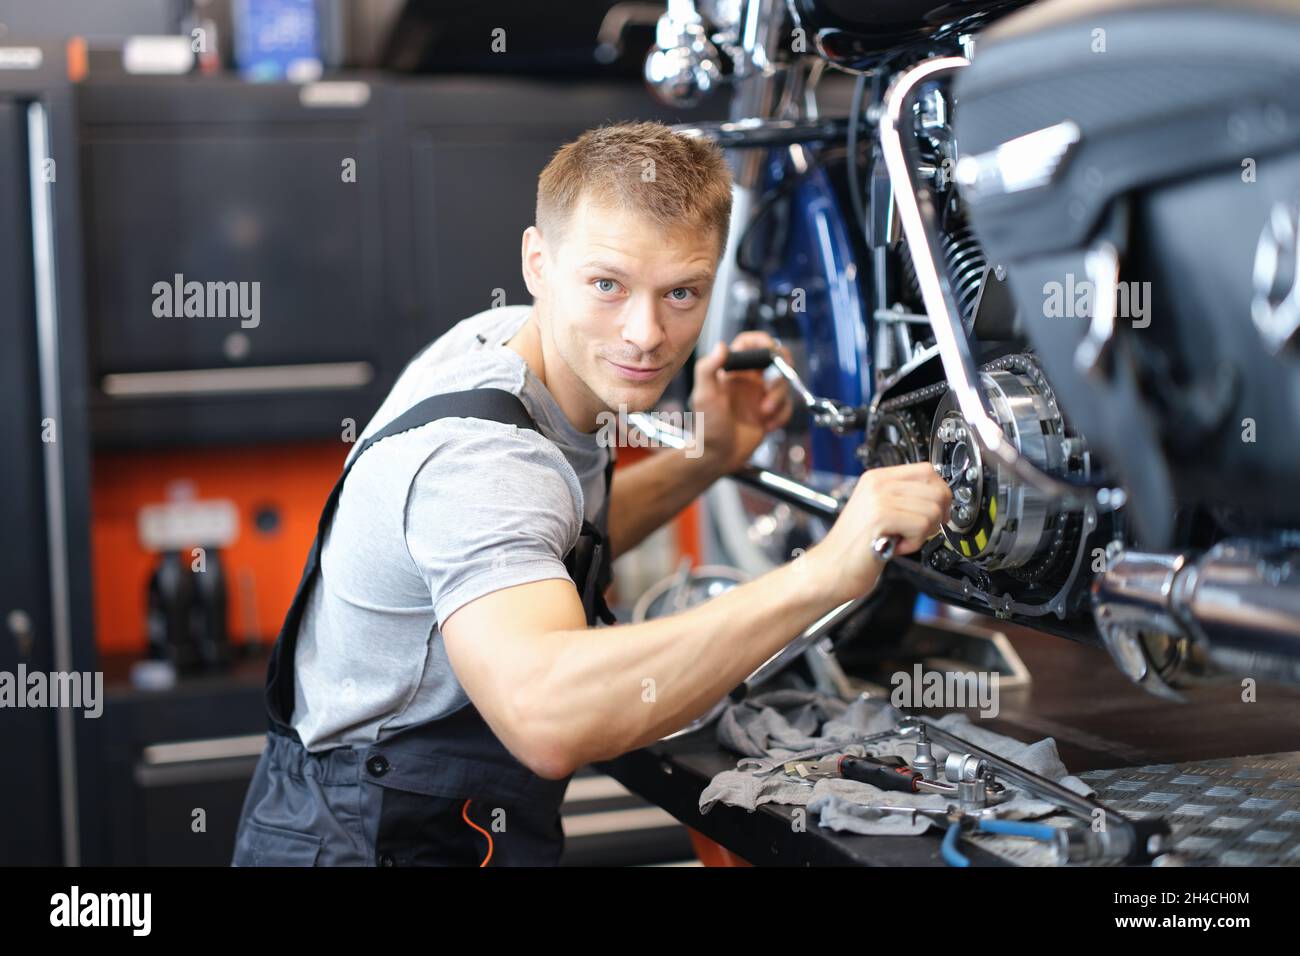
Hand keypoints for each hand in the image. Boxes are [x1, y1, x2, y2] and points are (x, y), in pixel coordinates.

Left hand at [690, 331, 793, 476]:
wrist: (717, 457)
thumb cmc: (706, 428)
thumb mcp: (703, 396)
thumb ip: (708, 369)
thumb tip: (721, 346)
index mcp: (732, 371)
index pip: (749, 344)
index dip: (762, 341)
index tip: (770, 349)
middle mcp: (748, 380)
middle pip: (775, 360)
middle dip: (782, 368)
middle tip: (780, 377)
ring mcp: (760, 396)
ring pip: (784, 384)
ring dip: (779, 398)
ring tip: (764, 413)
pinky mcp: (770, 413)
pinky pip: (787, 407)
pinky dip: (781, 416)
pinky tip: (767, 426)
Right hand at [808, 463, 951, 603]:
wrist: (829, 569)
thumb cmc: (855, 547)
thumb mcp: (879, 512)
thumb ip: (903, 500)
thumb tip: (938, 498)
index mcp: (877, 478)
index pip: (927, 470)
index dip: (940, 493)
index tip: (935, 513)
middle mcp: (877, 484)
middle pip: (936, 489)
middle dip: (936, 516)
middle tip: (916, 531)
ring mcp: (878, 499)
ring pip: (933, 509)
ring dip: (923, 532)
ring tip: (901, 539)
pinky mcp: (881, 517)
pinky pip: (921, 526)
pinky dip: (915, 543)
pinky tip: (896, 546)